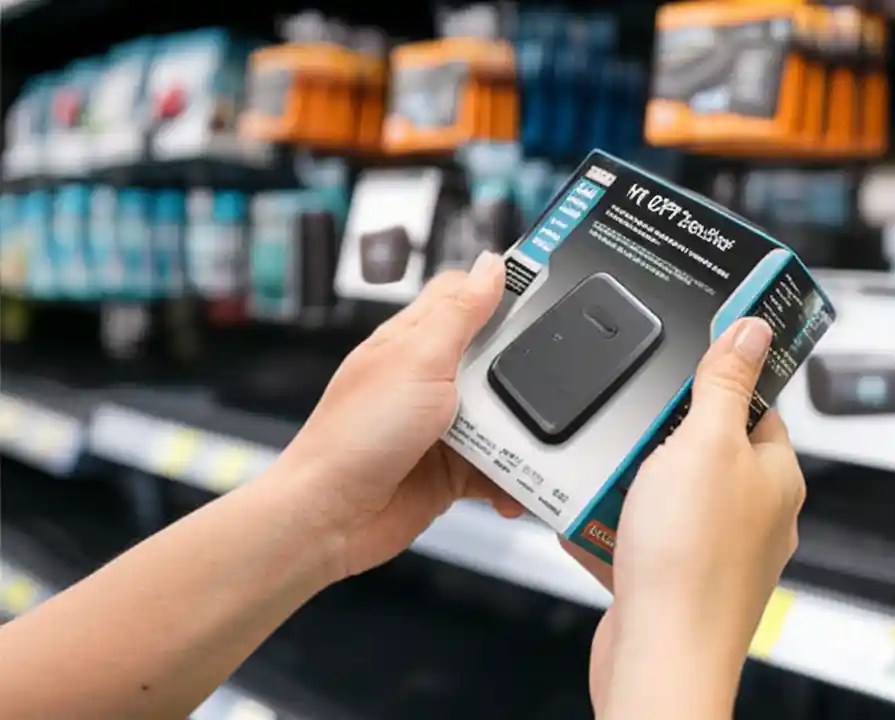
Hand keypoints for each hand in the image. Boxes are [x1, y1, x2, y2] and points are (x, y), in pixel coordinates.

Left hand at [275, 252, 522, 582]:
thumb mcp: (418, 360)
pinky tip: (519, 488)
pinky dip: (514, 480)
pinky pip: (499, 468)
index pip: (465, 295)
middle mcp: (429, 379)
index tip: (549, 287)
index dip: (503, 288)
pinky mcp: (453, 470)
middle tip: (557, 372)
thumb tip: (492, 264)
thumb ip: (461, 313)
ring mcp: (442, 426)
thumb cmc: (355, 436)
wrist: (330, 519)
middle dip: (526, 370)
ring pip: (504, 416)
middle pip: (496, 358)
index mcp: (414, 340)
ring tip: (537, 440)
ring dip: (522, 432)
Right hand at [565, 317, 805, 717]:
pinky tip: (597, 521)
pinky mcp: (674, 577)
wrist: (659, 659)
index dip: (718, 381)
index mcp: (775, 475)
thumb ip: (726, 382)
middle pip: (701, 446)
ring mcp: (714, 549)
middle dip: (657, 437)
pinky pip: (640, 534)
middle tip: (633, 432)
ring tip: (610, 480)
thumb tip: (753, 329)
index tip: (684, 365)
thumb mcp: (705, 443)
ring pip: (664, 491)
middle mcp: (752, 514)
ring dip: (630, 482)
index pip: (757, 404)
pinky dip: (615, 525)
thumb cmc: (693, 565)